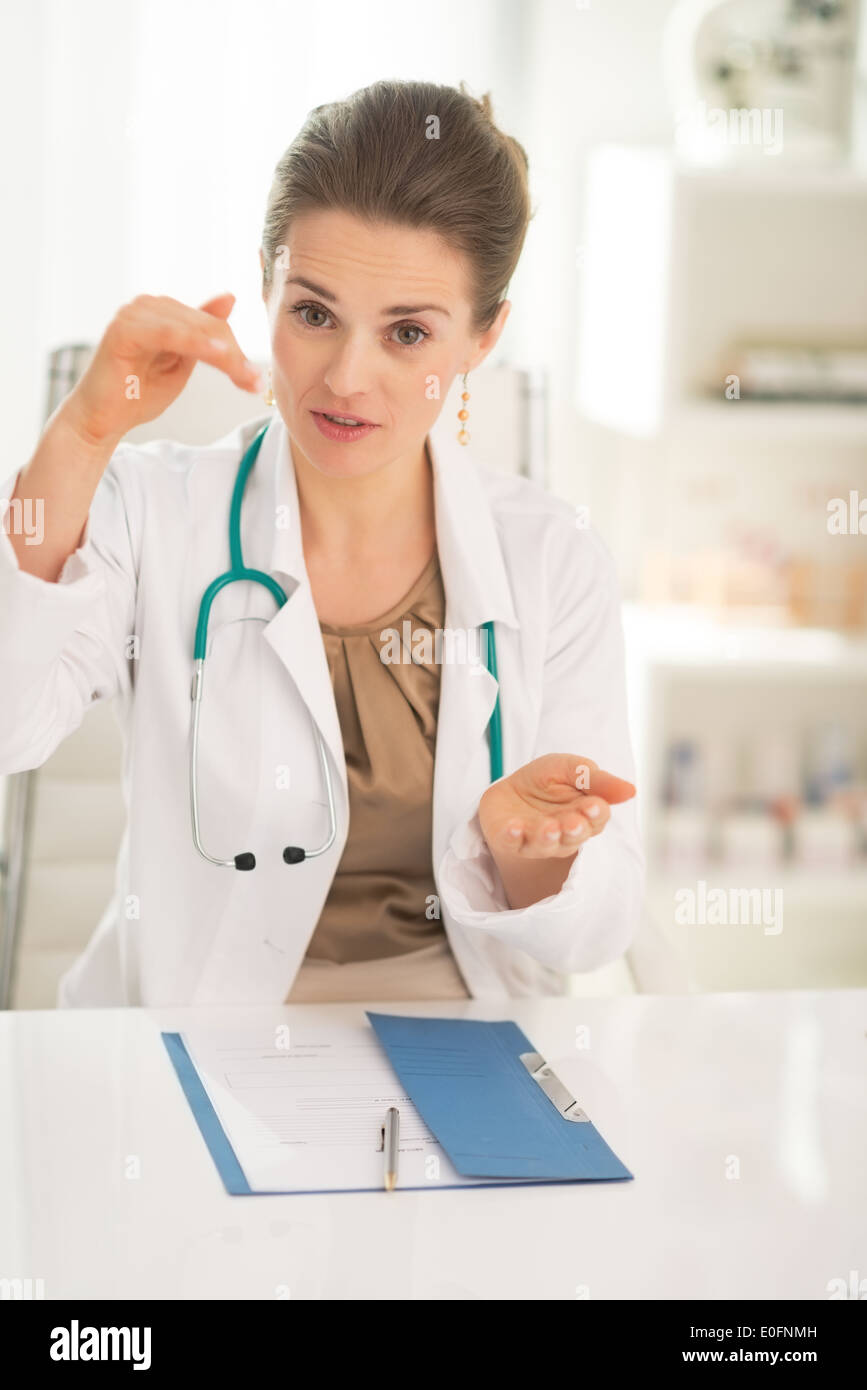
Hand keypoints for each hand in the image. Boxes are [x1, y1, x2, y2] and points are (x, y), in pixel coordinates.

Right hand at [64, 292, 262, 447]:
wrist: (103, 419)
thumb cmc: (138, 393)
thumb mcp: (182, 363)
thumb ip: (203, 335)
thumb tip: (229, 297)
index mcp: (164, 311)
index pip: (212, 324)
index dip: (236, 351)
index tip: (256, 380)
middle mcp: (149, 305)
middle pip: (207, 325)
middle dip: (235, 356)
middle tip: (256, 383)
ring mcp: (134, 313)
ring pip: (194, 329)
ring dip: (223, 355)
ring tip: (245, 377)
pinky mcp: (123, 330)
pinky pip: (167, 333)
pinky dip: (194, 343)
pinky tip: (219, 356)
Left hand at [479, 752, 635, 860]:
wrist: (509, 788)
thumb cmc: (547, 780)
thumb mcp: (572, 769)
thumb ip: (598, 780)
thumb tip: (631, 790)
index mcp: (583, 815)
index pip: (596, 818)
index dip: (595, 814)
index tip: (594, 806)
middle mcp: (563, 833)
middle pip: (573, 836)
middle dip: (574, 829)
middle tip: (573, 822)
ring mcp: (536, 840)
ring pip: (545, 844)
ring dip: (547, 837)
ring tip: (549, 827)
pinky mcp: (509, 840)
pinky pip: (511, 843)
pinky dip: (512, 837)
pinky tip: (514, 828)